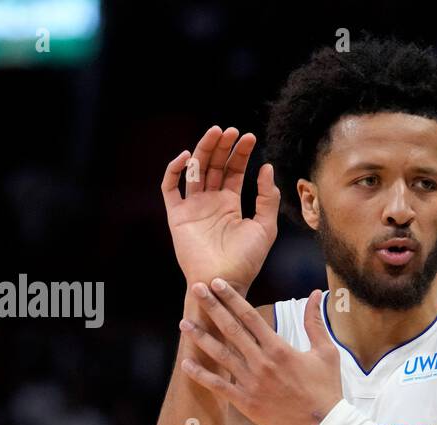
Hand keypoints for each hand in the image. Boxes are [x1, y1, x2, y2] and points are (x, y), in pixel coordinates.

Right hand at [161, 127, 280, 292]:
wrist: (224, 282)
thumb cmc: (246, 261)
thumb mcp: (265, 227)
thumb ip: (266, 199)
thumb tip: (267, 168)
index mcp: (229, 204)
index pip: (233, 171)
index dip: (241, 154)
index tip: (250, 137)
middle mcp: (210, 202)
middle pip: (213, 166)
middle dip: (222, 146)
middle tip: (232, 130)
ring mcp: (192, 207)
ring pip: (194, 170)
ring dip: (203, 150)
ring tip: (216, 133)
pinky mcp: (177, 215)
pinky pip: (170, 188)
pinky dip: (175, 170)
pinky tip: (187, 157)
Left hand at [178, 278, 342, 424]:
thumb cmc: (327, 389)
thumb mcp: (326, 352)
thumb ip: (315, 322)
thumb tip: (317, 294)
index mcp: (279, 348)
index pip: (250, 316)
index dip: (232, 298)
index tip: (217, 283)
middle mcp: (262, 362)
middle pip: (231, 329)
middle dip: (212, 307)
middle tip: (196, 289)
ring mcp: (251, 383)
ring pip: (220, 355)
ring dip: (201, 337)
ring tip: (184, 322)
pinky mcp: (245, 402)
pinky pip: (218, 386)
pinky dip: (201, 375)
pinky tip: (186, 363)